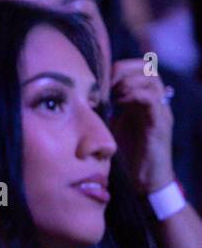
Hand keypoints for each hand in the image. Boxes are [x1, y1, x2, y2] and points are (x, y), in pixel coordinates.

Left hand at [109, 59, 174, 193]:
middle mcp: (156, 101)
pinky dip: (134, 95)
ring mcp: (160, 111)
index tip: (100, 79)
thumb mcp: (114, 123)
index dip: (119, 68)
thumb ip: (107, 107)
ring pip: (152, 79)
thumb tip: (87, 94)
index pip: (139, 67)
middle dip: (123, 70)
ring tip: (112, 93)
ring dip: (128, 81)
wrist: (145, 180)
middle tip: (106, 84)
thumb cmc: (129, 152)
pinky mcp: (160, 124)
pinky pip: (151, 99)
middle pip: (147, 67)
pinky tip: (119, 103)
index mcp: (144, 99)